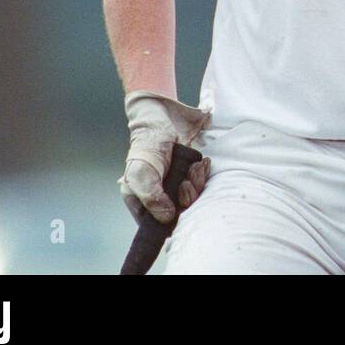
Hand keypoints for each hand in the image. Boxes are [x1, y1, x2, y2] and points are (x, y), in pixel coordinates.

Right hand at [119, 91, 210, 223]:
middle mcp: (159, 197)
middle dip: (188, 196)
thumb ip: (152, 198)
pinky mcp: (188, 174)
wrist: (162, 119)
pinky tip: (201, 164)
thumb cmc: (146, 147)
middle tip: (185, 181)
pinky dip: (202, 173)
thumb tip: (167, 218)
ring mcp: (175, 186)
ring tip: (192, 168)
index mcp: (141, 201)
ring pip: (193, 197)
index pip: (157, 225)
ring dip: (196, 182)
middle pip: (180, 212)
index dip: (170, 219)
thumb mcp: (142, 174)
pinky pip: (201, 182)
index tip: (178, 203)